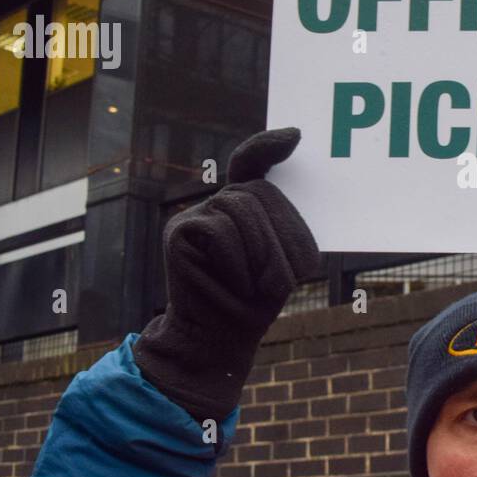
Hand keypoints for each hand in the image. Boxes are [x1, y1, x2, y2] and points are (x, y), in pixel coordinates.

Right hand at [133, 127, 320, 422]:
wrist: (218, 339)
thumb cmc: (256, 300)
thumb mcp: (280, 261)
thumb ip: (280, 228)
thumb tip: (294, 202)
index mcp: (243, 205)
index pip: (251, 162)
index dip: (268, 145)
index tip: (295, 137)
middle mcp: (217, 202)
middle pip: (258, 192)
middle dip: (283, 233)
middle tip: (287, 277)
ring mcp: (195, 214)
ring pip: (242, 209)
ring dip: (264, 251)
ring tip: (264, 285)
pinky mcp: (180, 231)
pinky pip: (220, 230)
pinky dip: (238, 261)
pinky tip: (236, 283)